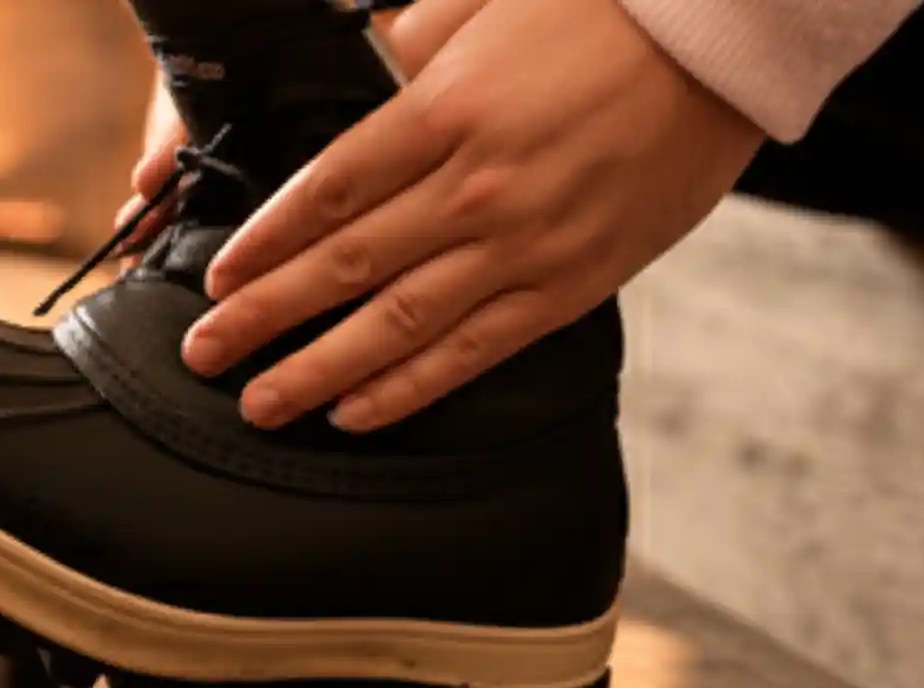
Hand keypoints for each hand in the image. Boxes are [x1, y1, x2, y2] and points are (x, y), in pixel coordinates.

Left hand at [182, 0, 764, 431]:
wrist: (718, 46)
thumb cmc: (596, 16)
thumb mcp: (480, 10)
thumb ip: (404, 58)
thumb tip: (348, 88)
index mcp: (446, 112)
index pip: (327, 194)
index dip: (264, 245)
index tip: (219, 280)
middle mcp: (477, 189)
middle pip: (345, 268)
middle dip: (265, 320)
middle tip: (205, 356)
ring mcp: (525, 246)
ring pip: (400, 326)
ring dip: (321, 372)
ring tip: (262, 404)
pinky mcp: (569, 286)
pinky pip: (476, 351)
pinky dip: (412, 387)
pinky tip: (358, 411)